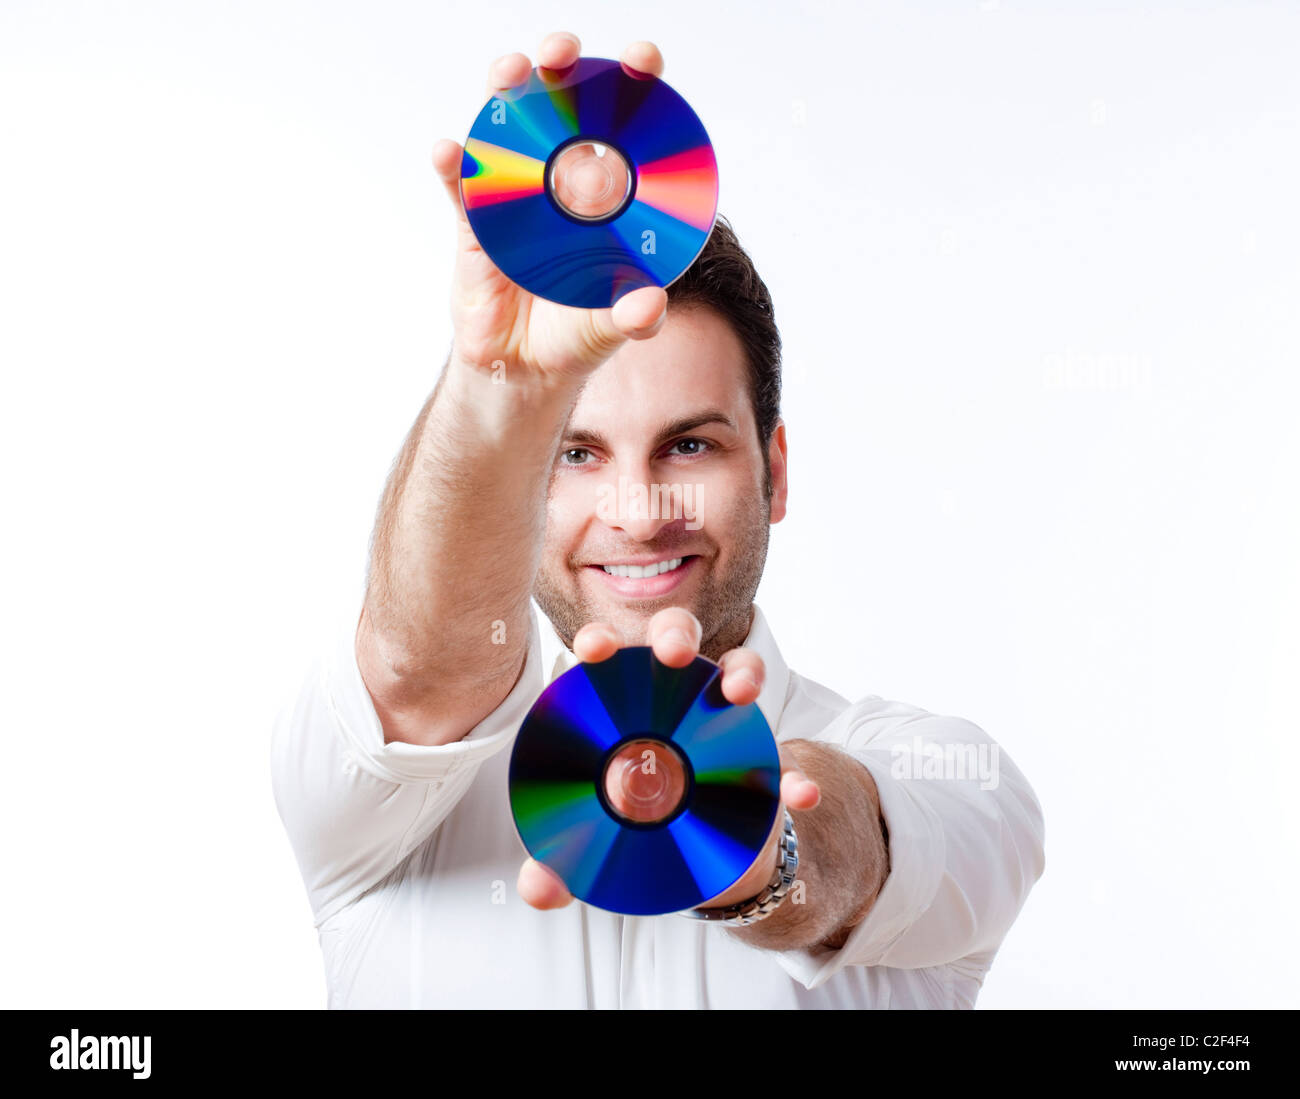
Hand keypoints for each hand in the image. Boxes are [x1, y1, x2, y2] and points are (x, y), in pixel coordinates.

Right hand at [432, 31, 669, 384]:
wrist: (523, 368)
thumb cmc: (574, 333)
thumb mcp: (611, 327)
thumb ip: (633, 316)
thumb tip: (650, 305)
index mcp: (605, 190)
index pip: (621, 122)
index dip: (630, 84)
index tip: (642, 62)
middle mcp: (558, 180)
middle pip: (557, 104)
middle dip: (561, 66)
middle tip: (562, 56)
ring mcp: (513, 195)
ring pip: (505, 129)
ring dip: (505, 95)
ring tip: (509, 77)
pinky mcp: (473, 222)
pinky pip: (460, 185)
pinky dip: (452, 163)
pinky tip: (449, 150)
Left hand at [517, 607, 821, 910]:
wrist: (699, 860)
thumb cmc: (633, 826)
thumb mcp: (593, 847)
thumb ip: (563, 862)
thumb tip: (537, 888)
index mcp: (620, 703)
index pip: (606, 658)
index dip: (600, 644)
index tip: (594, 650)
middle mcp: (674, 695)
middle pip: (674, 642)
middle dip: (674, 636)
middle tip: (673, 655)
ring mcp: (724, 719)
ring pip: (738, 670)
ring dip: (743, 672)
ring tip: (741, 692)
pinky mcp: (765, 756)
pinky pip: (786, 758)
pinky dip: (794, 774)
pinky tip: (798, 793)